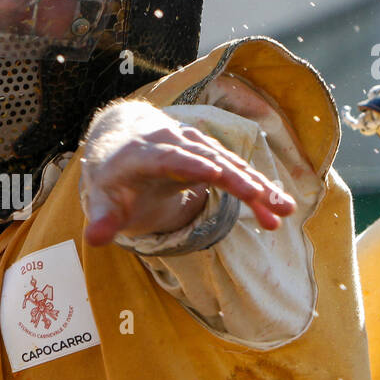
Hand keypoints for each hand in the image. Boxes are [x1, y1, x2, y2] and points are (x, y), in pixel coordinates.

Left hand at [80, 101, 295, 245]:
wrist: (123, 139)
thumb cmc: (111, 175)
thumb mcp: (100, 197)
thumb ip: (101, 218)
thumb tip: (95, 240)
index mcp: (145, 152)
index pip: (170, 157)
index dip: (192, 164)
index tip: (217, 174)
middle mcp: (174, 142)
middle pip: (210, 160)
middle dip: (238, 178)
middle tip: (265, 199)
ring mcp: (195, 146)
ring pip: (230, 165)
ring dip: (258, 186)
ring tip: (285, 210)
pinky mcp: (210, 155)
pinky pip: (236, 172)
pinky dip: (256, 190)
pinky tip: (276, 211)